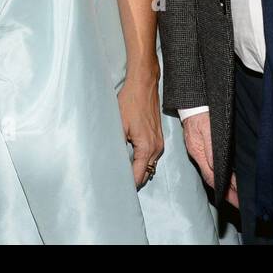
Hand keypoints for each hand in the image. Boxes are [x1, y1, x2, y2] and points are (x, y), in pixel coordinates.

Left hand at [118, 70, 162, 188]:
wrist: (143, 85)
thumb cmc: (130, 103)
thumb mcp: (119, 126)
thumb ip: (118, 147)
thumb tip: (113, 162)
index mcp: (146, 148)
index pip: (139, 176)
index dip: (128, 183)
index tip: (117, 187)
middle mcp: (156, 148)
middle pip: (146, 173)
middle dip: (134, 179)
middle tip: (117, 181)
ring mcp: (159, 142)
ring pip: (149, 164)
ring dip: (139, 169)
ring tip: (122, 171)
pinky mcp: (158, 136)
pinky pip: (151, 155)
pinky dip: (143, 160)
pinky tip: (131, 157)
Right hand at [180, 113, 238, 206]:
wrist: (191, 103)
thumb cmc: (200, 113)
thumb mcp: (207, 127)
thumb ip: (210, 146)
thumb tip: (214, 165)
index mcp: (199, 152)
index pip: (212, 176)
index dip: (224, 189)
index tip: (236, 198)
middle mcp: (198, 156)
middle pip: (212, 179)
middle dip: (226, 192)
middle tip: (239, 203)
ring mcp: (199, 152)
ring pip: (212, 174)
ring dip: (223, 186)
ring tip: (235, 195)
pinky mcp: (201, 148)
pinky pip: (210, 167)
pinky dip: (219, 176)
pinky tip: (226, 178)